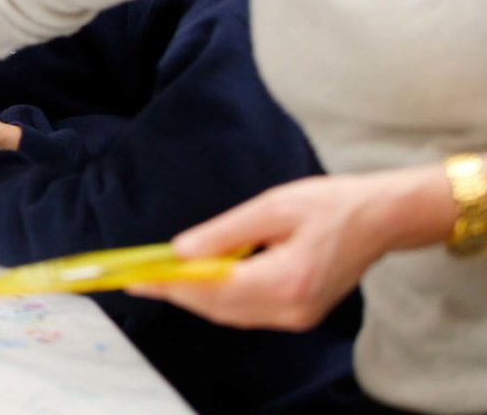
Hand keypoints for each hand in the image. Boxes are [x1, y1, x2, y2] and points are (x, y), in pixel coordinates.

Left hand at [129, 167, 452, 330]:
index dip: (172, 285)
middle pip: (220, 308)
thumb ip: (224, 232)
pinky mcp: (301, 313)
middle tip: (138, 280)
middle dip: (177, 293)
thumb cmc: (330, 204)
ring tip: (159, 280)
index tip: (137, 280)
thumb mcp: (272, 206)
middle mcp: (293, 307)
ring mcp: (299, 316)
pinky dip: (219, 299)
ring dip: (195, 298)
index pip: (215, 289)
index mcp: (287, 279)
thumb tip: (180, 251)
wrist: (381, 218)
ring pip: (232, 314)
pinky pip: (248, 312)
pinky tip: (198, 281)